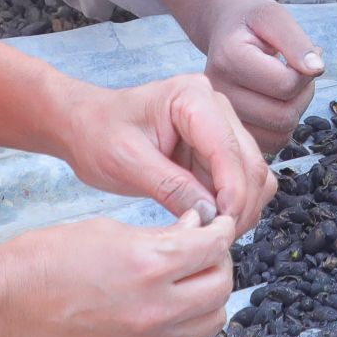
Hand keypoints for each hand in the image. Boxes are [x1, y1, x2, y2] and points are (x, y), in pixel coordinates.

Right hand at [0, 212, 237, 336]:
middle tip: (203, 246)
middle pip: (221, 287)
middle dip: (218, 261)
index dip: (221, 228)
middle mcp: (157, 309)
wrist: (2, 308)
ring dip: (207, 295)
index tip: (217, 222)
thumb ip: (160, 235)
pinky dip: (182, 319)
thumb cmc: (44, 259)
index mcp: (150, 265)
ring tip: (186, 276)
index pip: (214, 246)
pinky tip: (160, 300)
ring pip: (210, 320)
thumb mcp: (108, 230)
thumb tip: (193, 232)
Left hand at [56, 72, 273, 233]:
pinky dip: (233, 206)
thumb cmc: (97, 134)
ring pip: (252, 174)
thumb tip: (210, 216)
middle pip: (249, 161)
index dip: (232, 190)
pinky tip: (211, 224)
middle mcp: (214, 106)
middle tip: (218, 239)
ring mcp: (219, 127)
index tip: (223, 225)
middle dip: (240, 204)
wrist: (84, 126)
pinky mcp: (216, 149)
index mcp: (191, 97)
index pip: (227, 147)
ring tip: (214, 234)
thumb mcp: (127, 162)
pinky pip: (239, 181)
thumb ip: (170, 186)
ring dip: (241, 208)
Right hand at [201, 0, 324, 148]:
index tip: (300, 55)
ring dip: (294, 112)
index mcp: (229, 58)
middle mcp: (218, 92)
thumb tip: (316, 69)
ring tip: (286, 86)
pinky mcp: (231, 131)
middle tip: (297, 72)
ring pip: (280, 135)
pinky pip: (272, 145)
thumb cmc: (252, 23)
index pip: (285, 84)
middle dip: (302, 95)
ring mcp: (221, 115)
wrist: (224, 29)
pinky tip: (277, 102)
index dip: (304, 72)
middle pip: (283, 115)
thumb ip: (296, 42)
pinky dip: (283, 127)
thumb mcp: (275, 17)